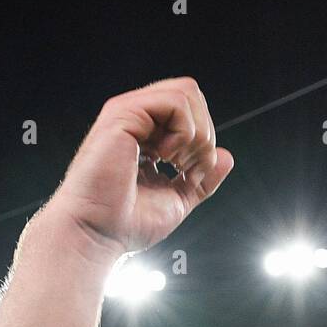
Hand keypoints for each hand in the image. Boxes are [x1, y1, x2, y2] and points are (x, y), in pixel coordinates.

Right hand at [44, 77, 233, 261]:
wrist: (99, 233)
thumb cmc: (127, 222)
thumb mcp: (178, 198)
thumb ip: (203, 178)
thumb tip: (227, 157)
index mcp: (147, 135)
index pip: (190, 112)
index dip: (204, 140)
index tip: (193, 175)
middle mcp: (137, 120)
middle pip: (190, 94)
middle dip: (205, 133)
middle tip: (190, 167)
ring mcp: (129, 113)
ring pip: (186, 93)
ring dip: (197, 133)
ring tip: (179, 163)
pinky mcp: (123, 114)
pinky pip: (174, 102)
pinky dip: (185, 132)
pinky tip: (167, 156)